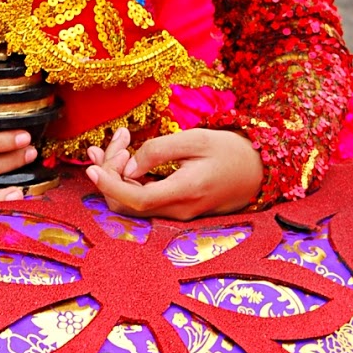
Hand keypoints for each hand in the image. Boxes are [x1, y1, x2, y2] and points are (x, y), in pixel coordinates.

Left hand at [86, 127, 263, 219]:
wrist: (261, 171)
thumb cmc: (231, 151)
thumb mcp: (196, 140)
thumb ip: (159, 151)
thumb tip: (128, 166)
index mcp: (185, 192)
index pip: (135, 199)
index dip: (109, 185)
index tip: (91, 167)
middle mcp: (178, 210)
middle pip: (128, 202)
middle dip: (112, 171)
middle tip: (117, 138)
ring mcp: (177, 213)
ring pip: (135, 201)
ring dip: (118, 174)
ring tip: (115, 142)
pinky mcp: (177, 209)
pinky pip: (146, 199)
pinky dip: (131, 179)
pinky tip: (124, 156)